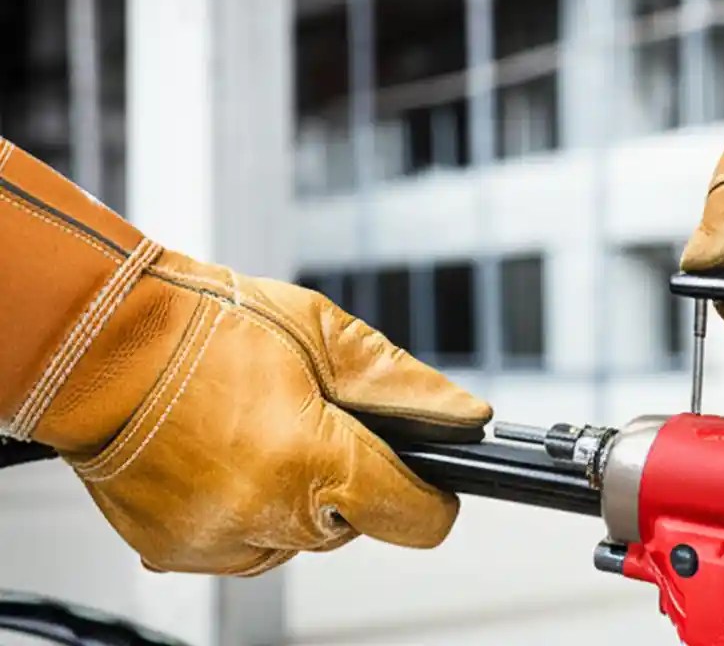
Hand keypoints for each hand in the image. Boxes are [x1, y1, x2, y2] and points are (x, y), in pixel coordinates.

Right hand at [0, 142, 490, 574]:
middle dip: (347, 475)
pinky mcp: (177, 553)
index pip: (415, 519)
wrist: (98, 342)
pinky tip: (223, 455)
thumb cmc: (205, 327)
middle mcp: (265, 517)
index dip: (429, 493)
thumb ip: (404, 386)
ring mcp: (216, 542)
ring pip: (298, 536)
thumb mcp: (323, 334)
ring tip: (256, 429)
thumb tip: (466, 417)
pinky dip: (245, 507)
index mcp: (312, 465)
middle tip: (307, 417)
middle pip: (354, 524)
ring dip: (295, 494)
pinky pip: (243, 542)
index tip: (425, 475)